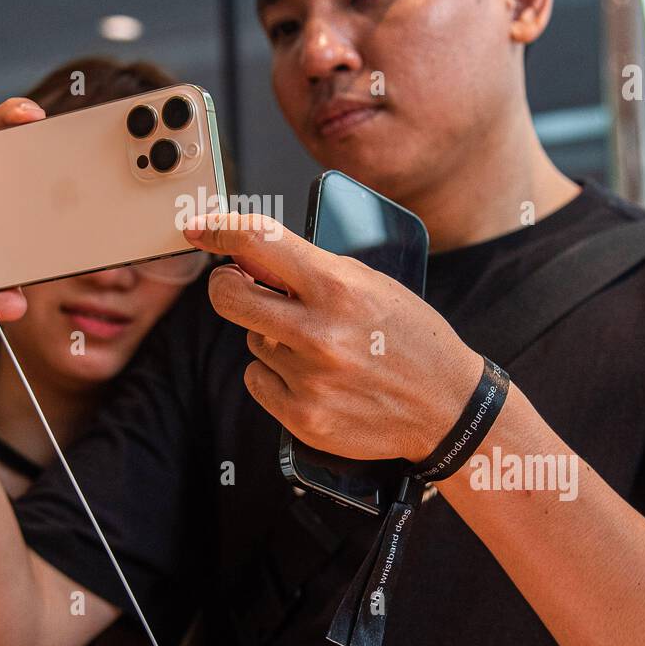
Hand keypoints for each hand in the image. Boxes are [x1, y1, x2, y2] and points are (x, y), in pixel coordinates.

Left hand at [182, 213, 482, 462]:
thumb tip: (249, 255)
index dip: (219, 230)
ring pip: (250, 340)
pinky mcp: (304, 417)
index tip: (198, 228)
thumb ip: (311, 270)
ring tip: (318, 346)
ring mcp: (310, 379)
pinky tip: (312, 376)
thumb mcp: (370, 284)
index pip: (258, 242)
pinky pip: (257, 380)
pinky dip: (274, 375)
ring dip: (271, 337)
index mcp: (339, 287)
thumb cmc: (407, 336)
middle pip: (228, 297)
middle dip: (227, 286)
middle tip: (238, 285)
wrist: (446, 405)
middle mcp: (319, 332)